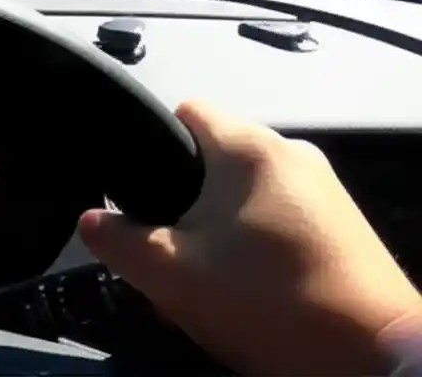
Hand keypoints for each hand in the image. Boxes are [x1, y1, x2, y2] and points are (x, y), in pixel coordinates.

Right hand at [78, 100, 421, 374]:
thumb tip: (91, 220)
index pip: (185, 110)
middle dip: (183, 205)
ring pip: (244, 196)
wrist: (371, 358)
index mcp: (249, 148)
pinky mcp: (343, 227)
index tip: (139, 192)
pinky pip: (279, 219)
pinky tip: (247, 292)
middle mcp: (292, 154)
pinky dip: (254, 247)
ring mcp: (324, 190)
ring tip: (205, 282)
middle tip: (168, 255)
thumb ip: (117, 242)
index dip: (152, 144)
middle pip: (212, 162)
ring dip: (216, 232)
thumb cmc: (268, 302)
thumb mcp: (171, 276)